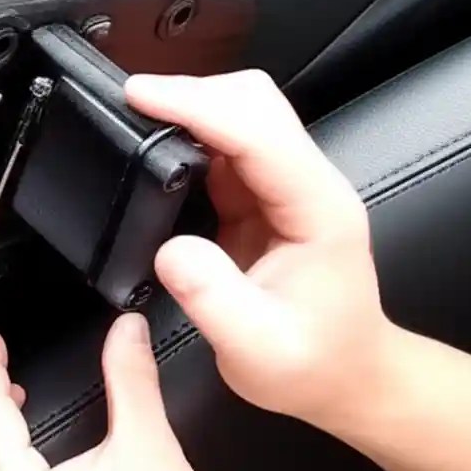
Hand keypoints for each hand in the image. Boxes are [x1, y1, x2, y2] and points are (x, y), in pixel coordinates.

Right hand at [126, 71, 396, 427]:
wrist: (343, 378)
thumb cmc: (313, 365)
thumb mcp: (258, 349)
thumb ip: (212, 297)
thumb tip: (169, 249)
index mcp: (317, 210)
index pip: (257, 132)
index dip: (196, 105)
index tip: (140, 96)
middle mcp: (305, 186)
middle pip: (251, 102)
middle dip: (189, 93)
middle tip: (127, 102)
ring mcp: (281, 188)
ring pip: (236, 115)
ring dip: (185, 109)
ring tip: (131, 119)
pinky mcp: (257, 197)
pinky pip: (220, 146)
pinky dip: (184, 135)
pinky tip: (152, 150)